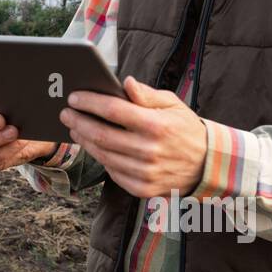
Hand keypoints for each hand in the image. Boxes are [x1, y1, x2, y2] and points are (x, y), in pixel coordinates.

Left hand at [58, 75, 207, 196]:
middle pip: (101, 134)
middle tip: (65, 113)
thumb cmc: (184, 128)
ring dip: (84, 140)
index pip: (113, 110)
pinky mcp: (142, 188)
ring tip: (75, 128)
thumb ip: (146, 94)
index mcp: (156, 125)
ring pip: (103, 155)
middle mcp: (149, 150)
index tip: (74, 97)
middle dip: (78, 122)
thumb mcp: (172, 104)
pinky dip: (100, 158)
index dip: (90, 102)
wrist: (206, 165)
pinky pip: (112, 172)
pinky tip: (93, 146)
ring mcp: (145, 172)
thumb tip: (125, 82)